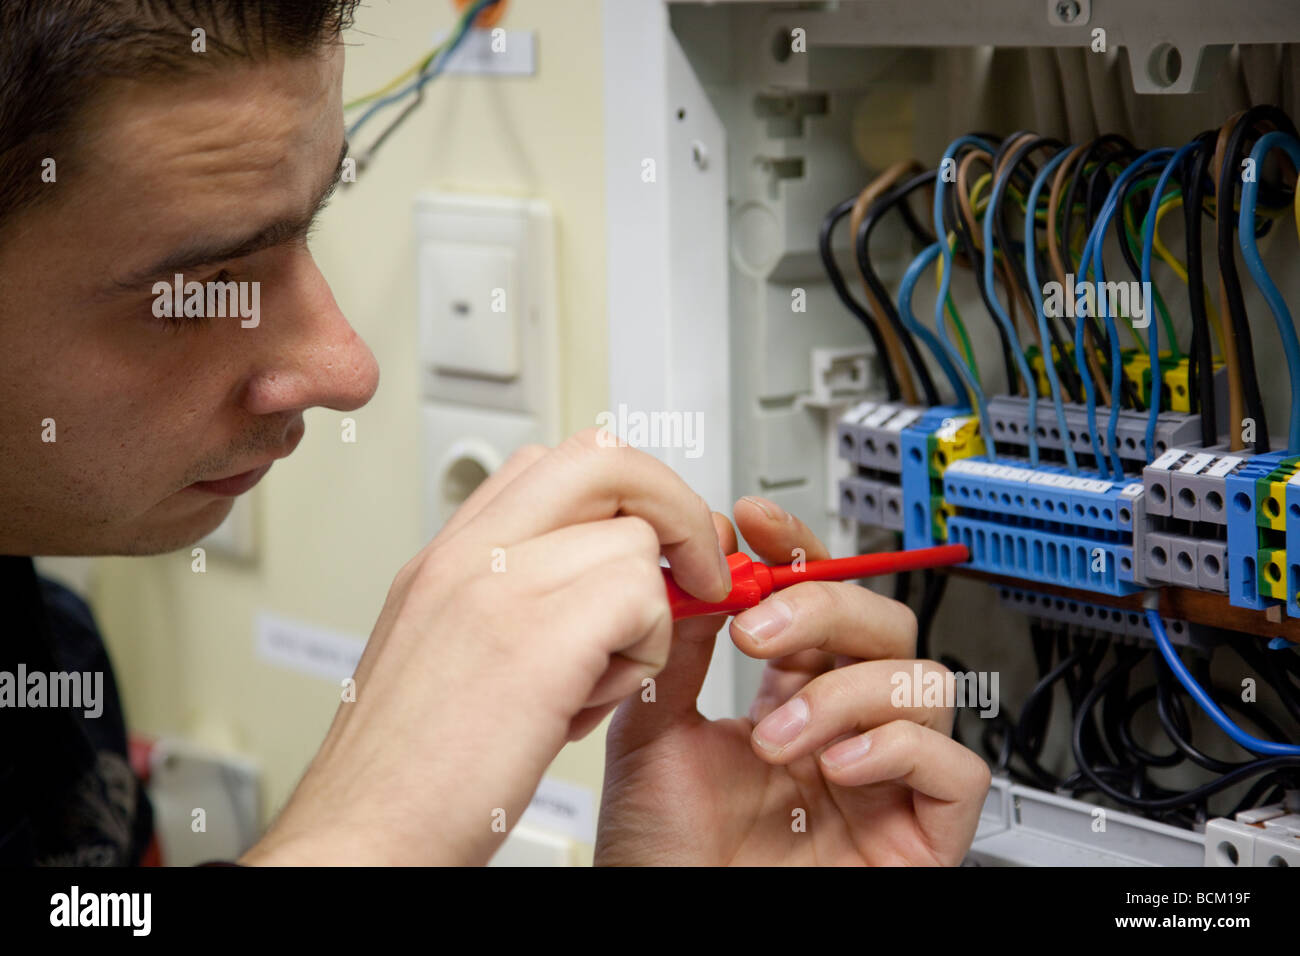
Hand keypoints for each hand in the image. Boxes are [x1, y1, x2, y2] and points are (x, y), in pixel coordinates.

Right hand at [241, 429, 731, 864]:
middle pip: (607, 459)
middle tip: (695, 573)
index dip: (624, 496)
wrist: (363, 837)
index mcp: (450, 555)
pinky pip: (645, 598)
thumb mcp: (451, 652)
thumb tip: (612, 577)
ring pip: (637, 538)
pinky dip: (644, 654)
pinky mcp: (536, 635)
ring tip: (600, 679)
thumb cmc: (410, 769)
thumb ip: (519, 598)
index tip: (651, 548)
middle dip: (673, 507)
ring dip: (649, 613)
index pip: (557, 465)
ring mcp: (498, 584)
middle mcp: (470, 552)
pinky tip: (591, 703)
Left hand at [596, 496, 990, 864]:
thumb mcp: (653, 731)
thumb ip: (681, 648)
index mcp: (789, 698)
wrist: (666, 925)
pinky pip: (958, 768)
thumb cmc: (660, 854)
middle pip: (887, 624)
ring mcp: (886, 780)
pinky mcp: (922, 837)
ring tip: (778, 739)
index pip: (823, 599)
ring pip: (927, 683)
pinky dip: (897, 750)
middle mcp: (846, 730)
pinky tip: (835, 770)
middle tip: (759, 631)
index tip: (756, 521)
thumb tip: (701, 561)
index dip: (802, 550)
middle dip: (827, 607)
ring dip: (847, 693)